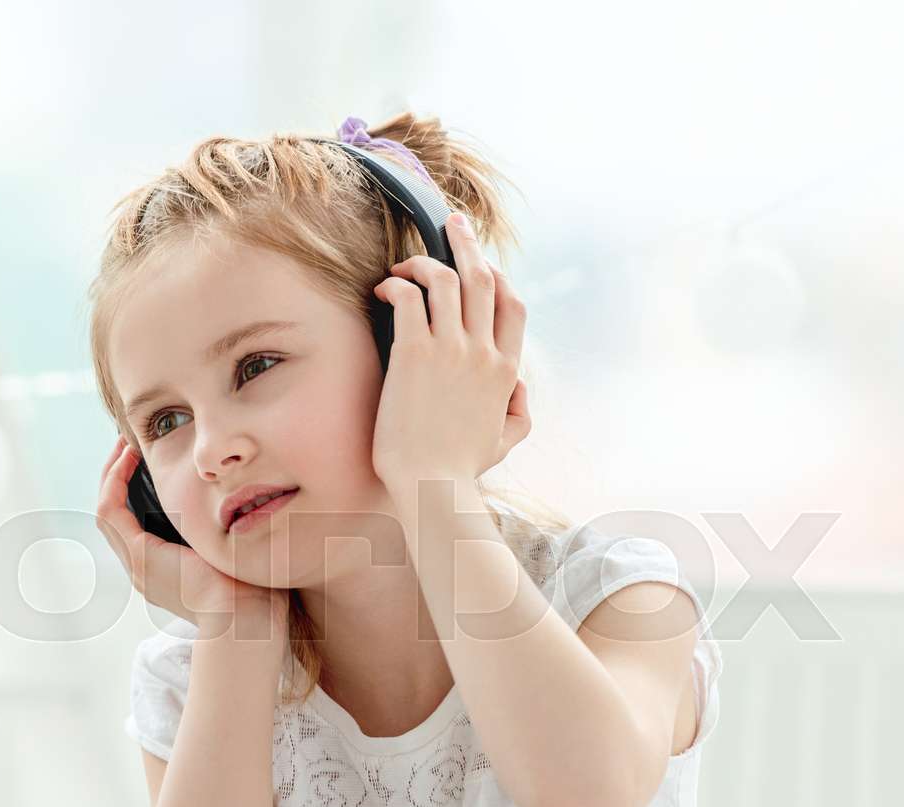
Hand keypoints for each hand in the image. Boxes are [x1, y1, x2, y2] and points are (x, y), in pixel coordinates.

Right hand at [96, 436, 290, 639]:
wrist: (248, 620)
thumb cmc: (254, 592)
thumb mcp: (235, 552)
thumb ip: (229, 530)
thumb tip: (245, 501)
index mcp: (163, 569)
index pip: (133, 523)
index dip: (132, 488)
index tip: (145, 458)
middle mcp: (144, 569)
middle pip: (114, 514)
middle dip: (117, 476)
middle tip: (128, 444)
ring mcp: (138, 565)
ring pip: (107, 510)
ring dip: (111, 474)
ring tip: (125, 444)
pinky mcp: (141, 557)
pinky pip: (111, 511)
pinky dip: (114, 482)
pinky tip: (128, 457)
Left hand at [369, 211, 530, 490]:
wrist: (433, 487)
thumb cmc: (461, 471)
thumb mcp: (505, 442)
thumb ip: (519, 412)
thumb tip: (519, 387)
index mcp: (506, 371)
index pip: (513, 305)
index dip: (498, 276)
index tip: (481, 264)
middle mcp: (483, 352)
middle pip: (483, 278)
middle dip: (467, 243)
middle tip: (452, 222)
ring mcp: (449, 351)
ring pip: (445, 279)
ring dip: (423, 261)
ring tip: (402, 265)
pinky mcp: (413, 355)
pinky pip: (409, 298)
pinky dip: (397, 284)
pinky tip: (383, 288)